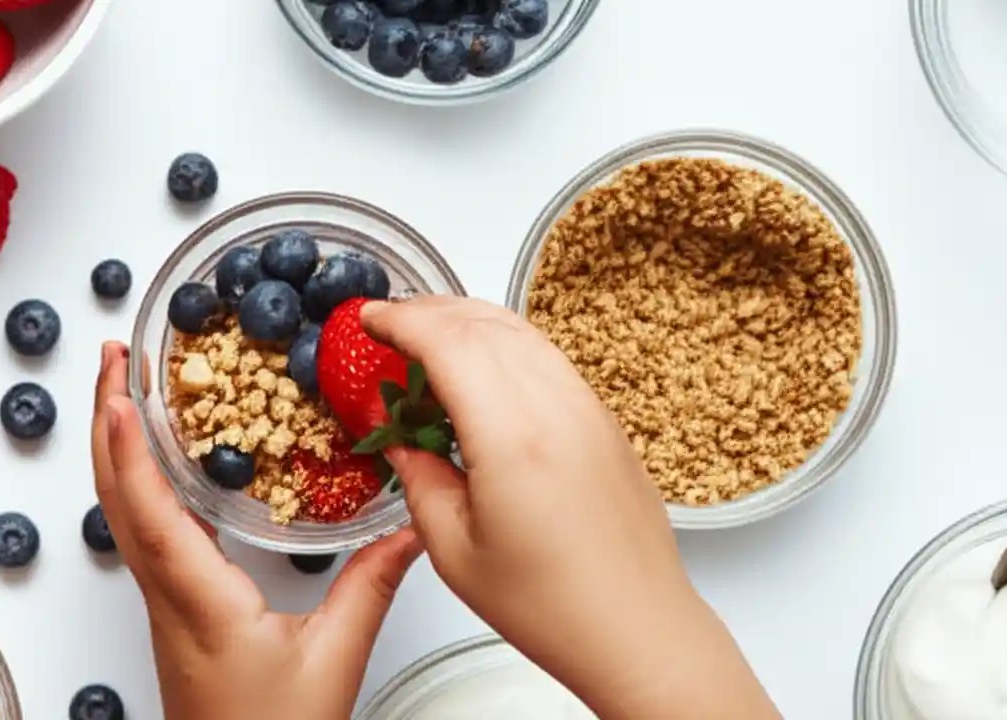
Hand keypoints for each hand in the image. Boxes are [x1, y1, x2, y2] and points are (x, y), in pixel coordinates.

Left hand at [91, 342, 422, 719]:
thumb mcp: (335, 658)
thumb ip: (371, 586)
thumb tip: (405, 528)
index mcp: (198, 601)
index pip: (149, 511)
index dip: (128, 447)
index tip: (122, 390)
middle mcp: (167, 596)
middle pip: (115, 497)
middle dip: (104, 421)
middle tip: (112, 361)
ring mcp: (163, 602)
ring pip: (121, 512)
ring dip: (115, 446)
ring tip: (126, 394)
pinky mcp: (174, 609)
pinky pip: (142, 531)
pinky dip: (137, 480)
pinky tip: (158, 465)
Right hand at [363, 297, 778, 719]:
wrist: (637, 629)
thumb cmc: (551, 606)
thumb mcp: (455, 550)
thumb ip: (420, 479)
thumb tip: (402, 440)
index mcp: (511, 437)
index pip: (450, 343)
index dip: (403, 322)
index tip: (369, 320)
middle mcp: (556, 407)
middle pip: (485, 324)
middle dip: (431, 312)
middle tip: (390, 324)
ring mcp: (588, 408)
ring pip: (522, 332)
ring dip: (470, 321)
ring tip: (431, 338)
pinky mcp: (605, 420)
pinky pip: (548, 357)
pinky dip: (506, 345)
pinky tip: (483, 371)